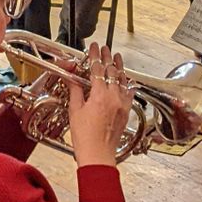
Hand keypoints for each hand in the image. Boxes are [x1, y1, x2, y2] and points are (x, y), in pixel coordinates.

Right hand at [64, 41, 136, 170]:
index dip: (95, 55)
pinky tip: (127, 79)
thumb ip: (75, 91)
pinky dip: (127, 83)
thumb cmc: (85, 137)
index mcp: (99, 95)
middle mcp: (114, 97)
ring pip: (122, 80)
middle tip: (105, 48)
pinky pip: (129, 93)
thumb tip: (72, 78)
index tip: (93, 47)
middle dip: (108, 57)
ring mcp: (122, 104)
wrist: (98, 154)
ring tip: (118, 57)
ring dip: (119, 67)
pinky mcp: (126, 112)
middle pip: (112, 71)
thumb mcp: (75, 111)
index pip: (97, 69)